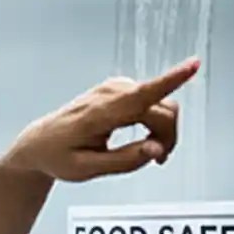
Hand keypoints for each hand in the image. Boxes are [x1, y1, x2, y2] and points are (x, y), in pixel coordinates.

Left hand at [0, 57, 200, 182]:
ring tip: (146, 153)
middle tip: (156, 161)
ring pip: (162, 105)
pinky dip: (155, 123)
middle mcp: (110, 93)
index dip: (170, 81)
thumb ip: (124, 161)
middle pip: (163, 110)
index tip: (193, 64)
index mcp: (99, 114)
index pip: (140, 96)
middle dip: (167, 137)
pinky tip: (143, 140)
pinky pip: (153, 102)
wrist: (39, 142)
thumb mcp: (86, 170)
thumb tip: (156, 150)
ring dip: (163, 131)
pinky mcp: (121, 88)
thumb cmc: (58, 156)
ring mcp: (116, 87)